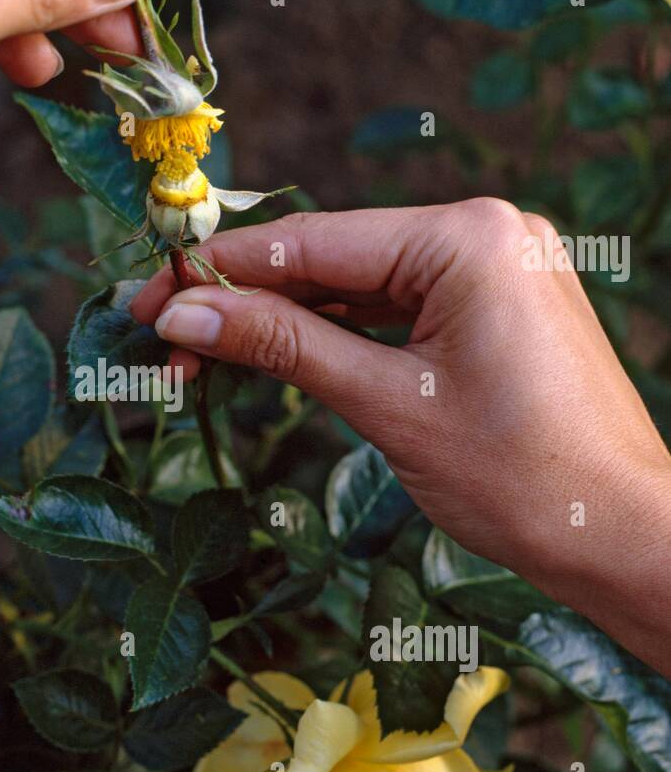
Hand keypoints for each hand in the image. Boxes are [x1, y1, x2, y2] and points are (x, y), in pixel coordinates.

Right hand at [131, 199, 670, 670]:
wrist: (625, 539)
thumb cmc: (522, 479)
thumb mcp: (387, 406)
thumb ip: (282, 347)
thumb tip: (183, 314)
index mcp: (468, 237)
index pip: (312, 242)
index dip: (219, 272)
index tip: (148, 297)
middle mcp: (485, 233)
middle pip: (331, 258)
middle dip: (244, 300)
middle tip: (162, 336)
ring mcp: (494, 268)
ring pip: (358, 285)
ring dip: (283, 321)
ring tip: (201, 354)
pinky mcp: (494, 307)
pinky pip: (395, 308)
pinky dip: (337, 336)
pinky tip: (275, 354)